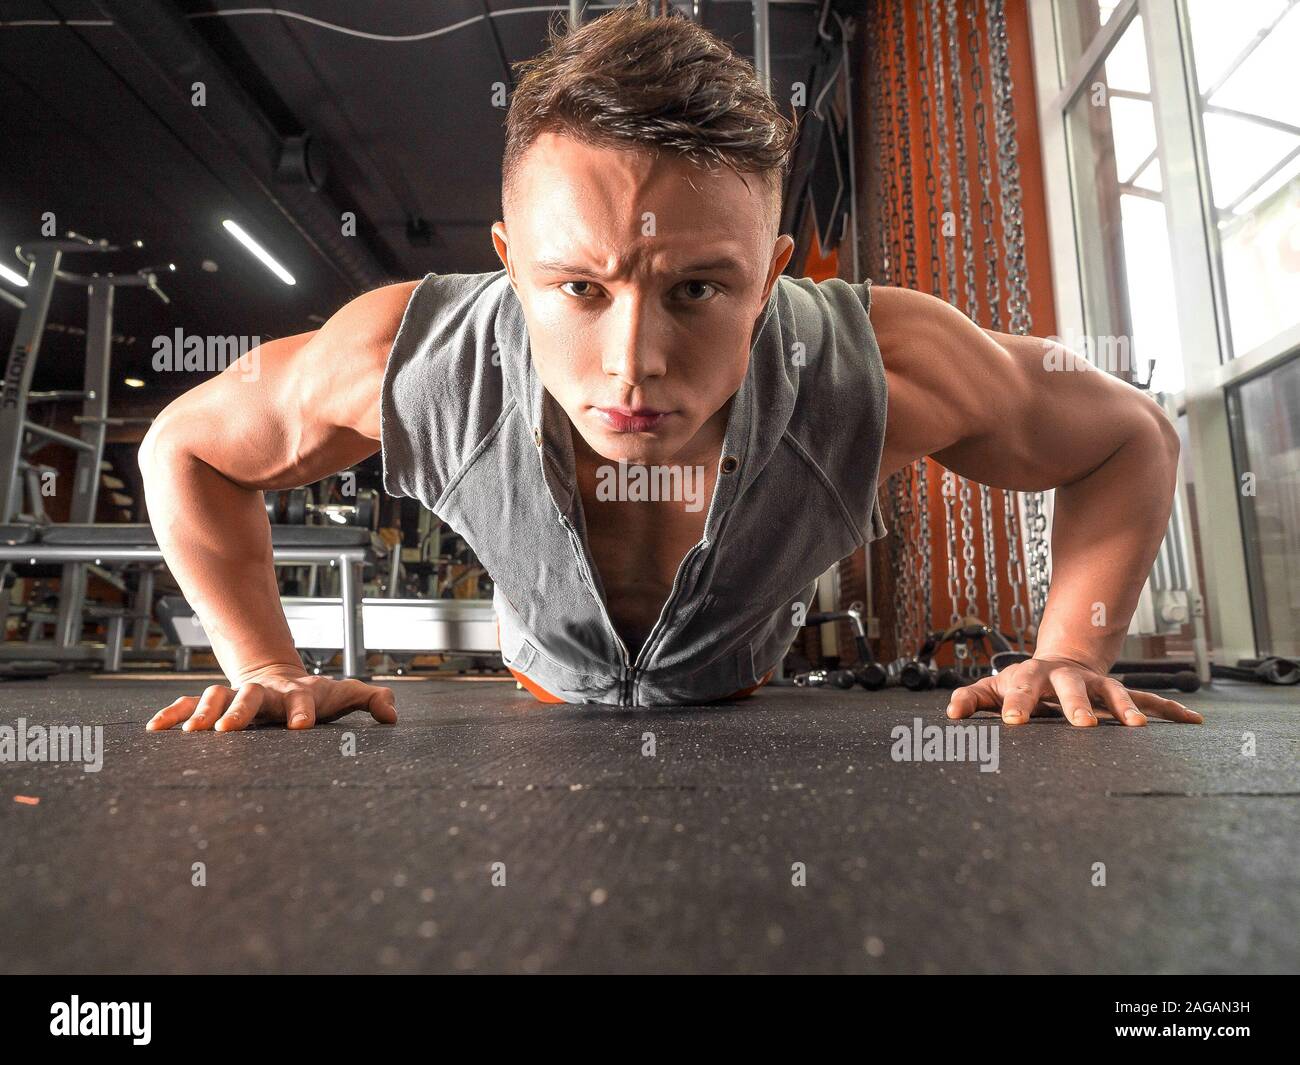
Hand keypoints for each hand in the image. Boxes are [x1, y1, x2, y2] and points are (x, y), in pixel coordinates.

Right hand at [146, 667, 397, 731]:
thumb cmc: (316, 695)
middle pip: (251, 696)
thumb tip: (392, 715)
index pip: (304, 700)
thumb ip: (372, 700)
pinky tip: (156, 729)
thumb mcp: (345, 695)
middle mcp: (263, 693)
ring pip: (215, 697)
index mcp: (297, 694)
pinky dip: (173, 714)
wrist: (279, 677)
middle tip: (228, 729)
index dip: (304, 711)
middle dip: (240, 710)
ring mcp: (236, 696)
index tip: (302, 728)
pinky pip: (188, 706)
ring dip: (202, 712)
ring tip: (193, 732)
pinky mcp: (214, 706)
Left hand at [946, 654, 1203, 727]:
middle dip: (1077, 707)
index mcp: (1033, 676)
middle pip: (1072, 689)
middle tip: (1083, 727)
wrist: (1057, 662)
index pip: (1021, 690)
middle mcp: (1067, 678)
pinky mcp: (1118, 694)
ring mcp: (1096, 685)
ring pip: (1114, 693)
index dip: (1017, 704)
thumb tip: (951, 714)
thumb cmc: (1019, 683)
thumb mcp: (992, 689)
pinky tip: (1194, 722)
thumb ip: (972, 699)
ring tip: (1138, 728)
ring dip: (1126, 709)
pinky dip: (1171, 710)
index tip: (1013, 723)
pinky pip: (1148, 700)